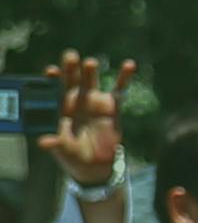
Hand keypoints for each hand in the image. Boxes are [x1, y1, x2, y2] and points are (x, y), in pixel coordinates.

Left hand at [36, 50, 132, 197]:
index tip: (51, 71)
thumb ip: (54, 143)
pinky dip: (124, 77)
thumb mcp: (62, 150)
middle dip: (71, 67)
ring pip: (91, 80)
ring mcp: (93, 101)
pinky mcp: (111, 107)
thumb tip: (43, 142)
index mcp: (59, 106)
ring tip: (90, 63)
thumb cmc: (72, 155)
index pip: (53, 87)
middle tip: (70, 56)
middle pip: (72, 78)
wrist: (93, 166)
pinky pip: (119, 90)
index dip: (52, 78)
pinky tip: (130, 65)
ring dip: (90, 70)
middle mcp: (75, 99)